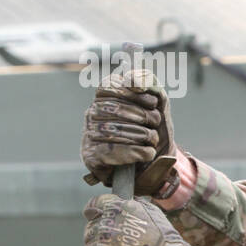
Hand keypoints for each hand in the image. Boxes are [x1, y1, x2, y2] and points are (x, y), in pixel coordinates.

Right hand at [82, 69, 178, 195]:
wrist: (153, 165)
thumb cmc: (152, 130)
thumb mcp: (156, 104)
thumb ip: (148, 83)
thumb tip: (134, 81)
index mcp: (103, 98)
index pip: (110, 85)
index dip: (136, 94)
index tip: (152, 103)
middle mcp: (92, 115)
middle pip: (116, 108)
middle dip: (146, 116)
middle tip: (155, 124)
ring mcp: (89, 136)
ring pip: (116, 130)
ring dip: (145, 136)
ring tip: (152, 139)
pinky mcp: (92, 157)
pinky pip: (115, 151)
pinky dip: (140, 152)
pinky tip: (147, 153)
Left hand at [82, 194, 190, 245]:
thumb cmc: (164, 242)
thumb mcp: (152, 212)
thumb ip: (131, 204)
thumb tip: (120, 200)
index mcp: (114, 210)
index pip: (94, 206)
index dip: (97, 212)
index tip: (99, 217)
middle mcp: (101, 228)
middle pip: (91, 231)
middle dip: (103, 238)